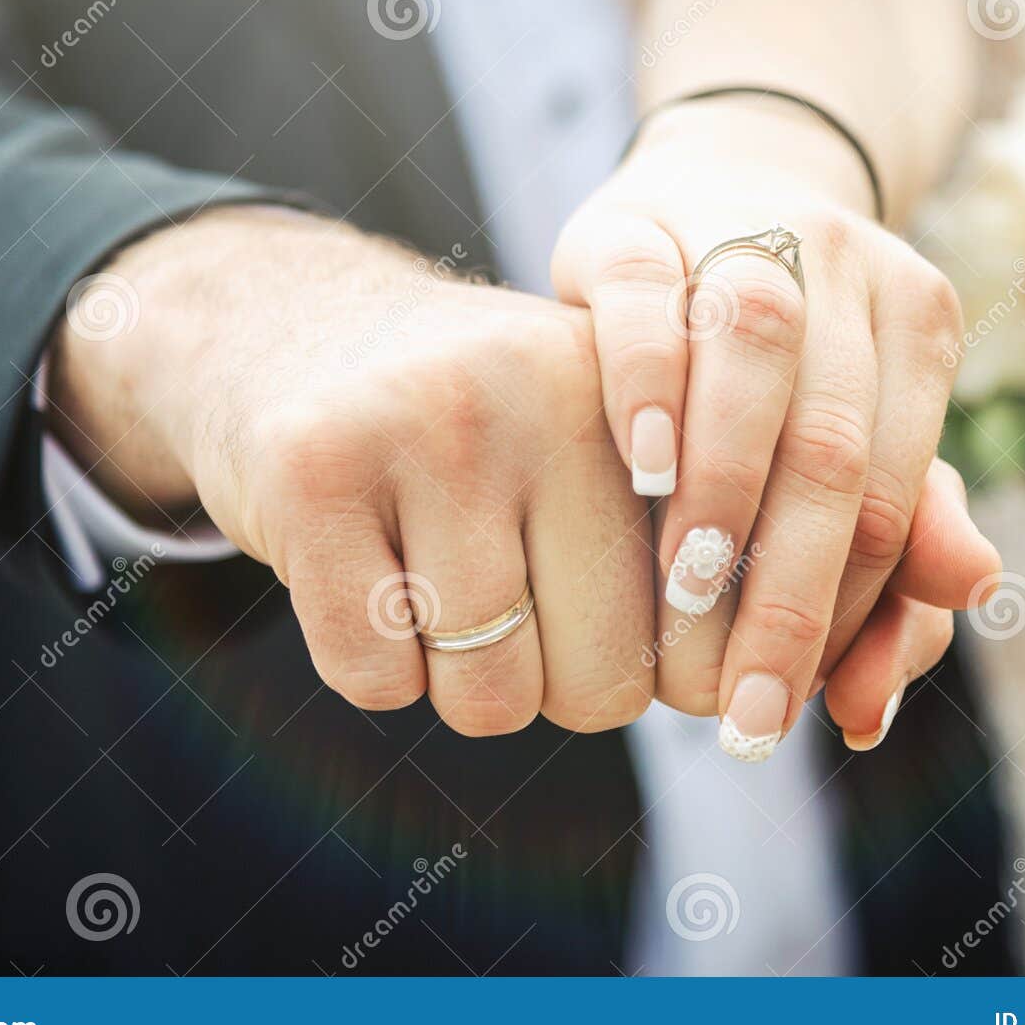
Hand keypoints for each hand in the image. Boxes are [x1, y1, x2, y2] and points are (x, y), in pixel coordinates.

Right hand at [48, 206, 656, 736]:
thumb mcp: (585, 436)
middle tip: (509, 614)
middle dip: (552, 686)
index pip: (698, 617)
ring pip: (489, 694)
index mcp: (628, 392)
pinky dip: (372, 667)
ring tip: (433, 585)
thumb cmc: (467, 428)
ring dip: (458, 680)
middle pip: (599, 678)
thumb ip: (680, 540)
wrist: (284, 323)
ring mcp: (419, 426)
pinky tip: (361, 578)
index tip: (616, 639)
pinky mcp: (311, 474)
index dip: (659, 670)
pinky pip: (376, 676)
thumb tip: (740, 701)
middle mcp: (537, 392)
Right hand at [552, 98, 998, 758]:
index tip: (783, 707)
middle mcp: (848, 268)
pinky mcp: (640, 220)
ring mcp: (747, 229)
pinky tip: (639, 466)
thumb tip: (940, 633)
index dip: (848, 614)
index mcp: (918, 325)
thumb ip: (902, 538)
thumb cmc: (774, 363)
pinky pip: (646, 294)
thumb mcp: (849, 437)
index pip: (895, 495)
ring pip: (756, 358)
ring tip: (688, 593)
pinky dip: (646, 383)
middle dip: (785, 589)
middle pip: (833, 442)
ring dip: (725, 484)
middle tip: (736, 706)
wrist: (703, 195)